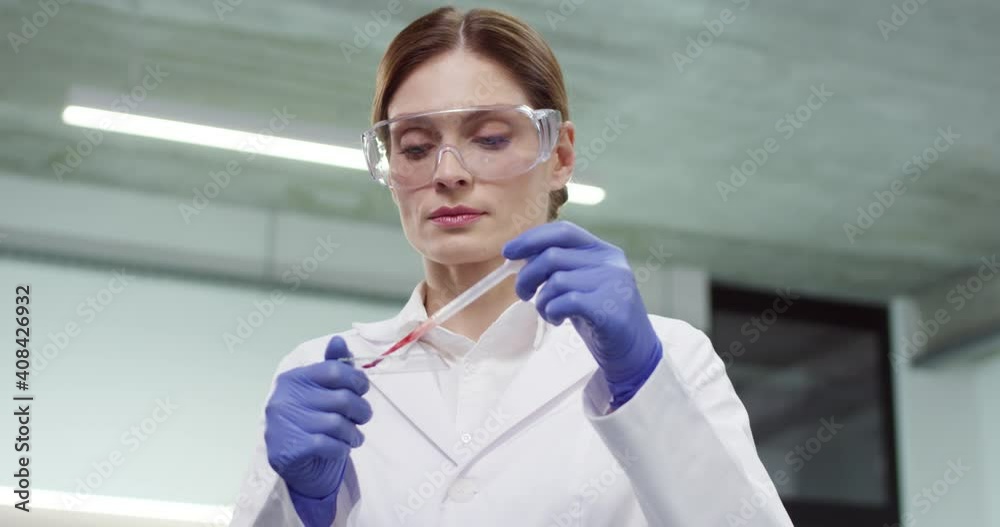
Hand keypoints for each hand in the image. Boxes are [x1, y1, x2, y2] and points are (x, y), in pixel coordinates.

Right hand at [265, 336, 371, 503]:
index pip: (334, 371)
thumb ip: (333, 368)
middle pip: (341, 398)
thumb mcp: (324, 393)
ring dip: (353, 433)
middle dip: (361, 410)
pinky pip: (328, 444)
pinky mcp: (288, 449)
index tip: (363, 390)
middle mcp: (283, 399)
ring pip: (337, 423)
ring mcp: (283, 425)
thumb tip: (339, 340)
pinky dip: (342, 447)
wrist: (300, 467)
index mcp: (293, 379)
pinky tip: (341, 448)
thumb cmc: (315, 424)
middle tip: (363, 417)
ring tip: (354, 436)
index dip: (357, 380)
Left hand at [503, 221, 662, 406]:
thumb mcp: (583, 284)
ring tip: (548, 313)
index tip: (508, 252)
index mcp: (603, 251)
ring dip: (542, 300)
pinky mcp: (609, 308)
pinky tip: (557, 320)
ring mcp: (612, 283)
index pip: (563, 231)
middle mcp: (610, 262)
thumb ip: (561, 268)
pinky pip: (565, 302)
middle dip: (527, 275)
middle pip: (553, 256)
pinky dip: (552, 311)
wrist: (633, 352)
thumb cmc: (601, 317)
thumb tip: (520, 257)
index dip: (531, 238)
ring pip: (556, 281)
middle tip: (522, 294)